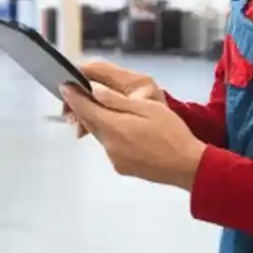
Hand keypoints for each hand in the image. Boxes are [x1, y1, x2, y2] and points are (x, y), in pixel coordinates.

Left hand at [61, 83, 205, 190]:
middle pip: (90, 122)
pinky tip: (129, 132)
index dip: (73, 95)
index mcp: (114, 127)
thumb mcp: (148, 108)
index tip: (64, 85)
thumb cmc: (172, 133)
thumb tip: (93, 90)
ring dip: (100, 122)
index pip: (85, 108)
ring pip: (100, 134)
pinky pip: (110, 146)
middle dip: (84, 107)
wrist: (188, 166)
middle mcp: (109, 145)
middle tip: (84, 93)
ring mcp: (114, 158)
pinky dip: (112, 135)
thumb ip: (117, 100)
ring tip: (114, 111)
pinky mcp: (121, 167)